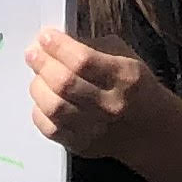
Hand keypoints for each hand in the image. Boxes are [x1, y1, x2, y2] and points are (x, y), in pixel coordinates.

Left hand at [27, 25, 162, 154]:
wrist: (149, 129)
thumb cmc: (134, 85)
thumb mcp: (125, 56)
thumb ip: (94, 48)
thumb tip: (59, 42)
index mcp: (124, 75)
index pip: (84, 60)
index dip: (60, 47)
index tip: (45, 37)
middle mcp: (110, 104)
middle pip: (65, 83)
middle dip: (43, 64)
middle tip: (33, 53)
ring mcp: (94, 128)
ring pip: (54, 107)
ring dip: (38, 86)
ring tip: (37, 75)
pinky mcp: (80, 145)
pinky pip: (50, 128)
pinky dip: (39, 111)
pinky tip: (42, 99)